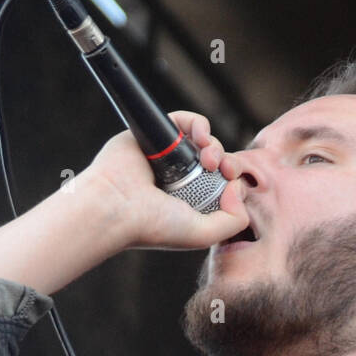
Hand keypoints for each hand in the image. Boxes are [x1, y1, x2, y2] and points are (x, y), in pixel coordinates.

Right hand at [82, 109, 249, 251]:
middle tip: (222, 169)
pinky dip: (199, 123)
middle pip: (216, 162)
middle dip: (227, 162)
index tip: (233, 186)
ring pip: (203, 142)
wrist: (116, 206)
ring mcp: (167, 157)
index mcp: (189, 204)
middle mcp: (179, 181)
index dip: (234, 181)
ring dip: (214, 145)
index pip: (222, 186)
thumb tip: (238, 187)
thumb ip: (234, 221)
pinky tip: (201, 135)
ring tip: (208, 157)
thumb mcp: (204, 234)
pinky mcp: (156, 135)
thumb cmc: (153, 225)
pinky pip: (185, 121)